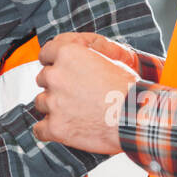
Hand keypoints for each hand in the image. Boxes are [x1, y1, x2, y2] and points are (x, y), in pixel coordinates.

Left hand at [32, 34, 139, 153]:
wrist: (137, 118)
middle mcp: (55, 76)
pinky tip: (62, 128)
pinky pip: (40, 129)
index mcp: (67, 54)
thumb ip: (87, 51)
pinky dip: (48, 130)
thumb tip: (78, 46)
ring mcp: (53, 102)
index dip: (53, 63)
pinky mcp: (55, 126)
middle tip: (75, 94)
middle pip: (43, 79)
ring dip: (54, 107)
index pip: (45, 54)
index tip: (58, 69)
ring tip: (75, 112)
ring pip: (41, 103)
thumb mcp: (111, 57)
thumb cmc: (128, 90)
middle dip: (56, 86)